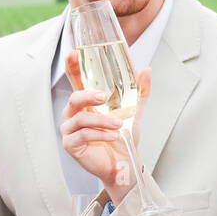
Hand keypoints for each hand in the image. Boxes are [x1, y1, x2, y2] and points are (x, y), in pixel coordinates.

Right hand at [60, 50, 151, 203]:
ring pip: (80, 118)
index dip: (71, 66)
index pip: (75, 80)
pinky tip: (113, 136)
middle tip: (104, 97)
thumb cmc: (124, 136)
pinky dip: (99, 134)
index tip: (73, 52)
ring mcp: (70, 129)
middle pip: (74, 98)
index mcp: (86, 102)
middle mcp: (74, 114)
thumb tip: (146, 69)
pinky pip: (81, 135)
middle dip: (88, 95)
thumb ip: (140, 91)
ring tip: (119, 125)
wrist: (125, 162)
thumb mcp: (134, 111)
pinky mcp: (70, 145)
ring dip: (101, 120)